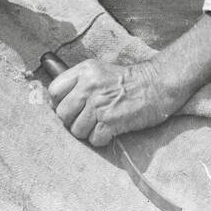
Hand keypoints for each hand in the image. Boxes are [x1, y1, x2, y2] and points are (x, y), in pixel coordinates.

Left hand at [48, 58, 174, 146]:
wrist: (155, 85)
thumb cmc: (127, 81)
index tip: (69, 107)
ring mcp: (99, 104)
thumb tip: (58, 102)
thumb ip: (78, 82)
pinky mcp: (110, 121)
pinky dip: (101, 139)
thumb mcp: (99, 70)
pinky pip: (93, 139)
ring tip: (100, 124)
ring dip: (87, 132)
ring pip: (76, 130)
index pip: (54, 91)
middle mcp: (88, 86)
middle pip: (63, 114)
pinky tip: (110, 130)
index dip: (59, 103)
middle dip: (72, 121)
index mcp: (84, 71)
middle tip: (86, 119)